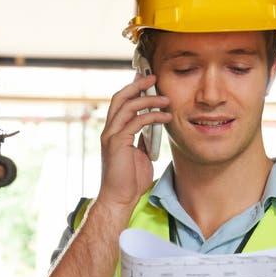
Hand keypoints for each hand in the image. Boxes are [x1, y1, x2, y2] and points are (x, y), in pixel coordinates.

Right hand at [98, 74, 171, 210]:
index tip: (148, 80)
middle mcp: (109, 130)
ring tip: (166, 99)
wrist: (120, 199)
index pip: (121, 102)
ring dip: (148, 99)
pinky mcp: (117, 142)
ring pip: (128, 106)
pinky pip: (136, 121)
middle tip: (154, 77)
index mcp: (114, 131)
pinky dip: (152, 116)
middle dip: (137, 85)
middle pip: (120, 97)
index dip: (133, 89)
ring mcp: (111, 135)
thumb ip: (142, 140)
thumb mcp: (140, 155)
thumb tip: (152, 129)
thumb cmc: (129, 181)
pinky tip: (165, 117)